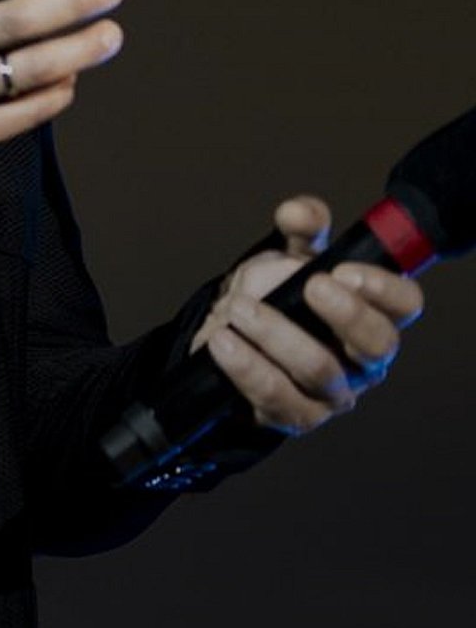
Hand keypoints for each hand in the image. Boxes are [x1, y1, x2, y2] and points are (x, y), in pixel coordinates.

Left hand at [190, 195, 422, 433]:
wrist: (230, 338)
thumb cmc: (274, 294)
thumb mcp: (288, 253)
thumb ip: (299, 227)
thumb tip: (297, 212)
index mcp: (373, 313)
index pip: (404, 305)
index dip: (385, 289)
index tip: (346, 270)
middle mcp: (362, 359)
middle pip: (377, 345)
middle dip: (347, 314)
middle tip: (311, 285)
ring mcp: (330, 392)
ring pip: (321, 371)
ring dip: (279, 335)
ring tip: (241, 308)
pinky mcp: (294, 414)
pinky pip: (275, 396)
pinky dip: (247, 367)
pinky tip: (223, 341)